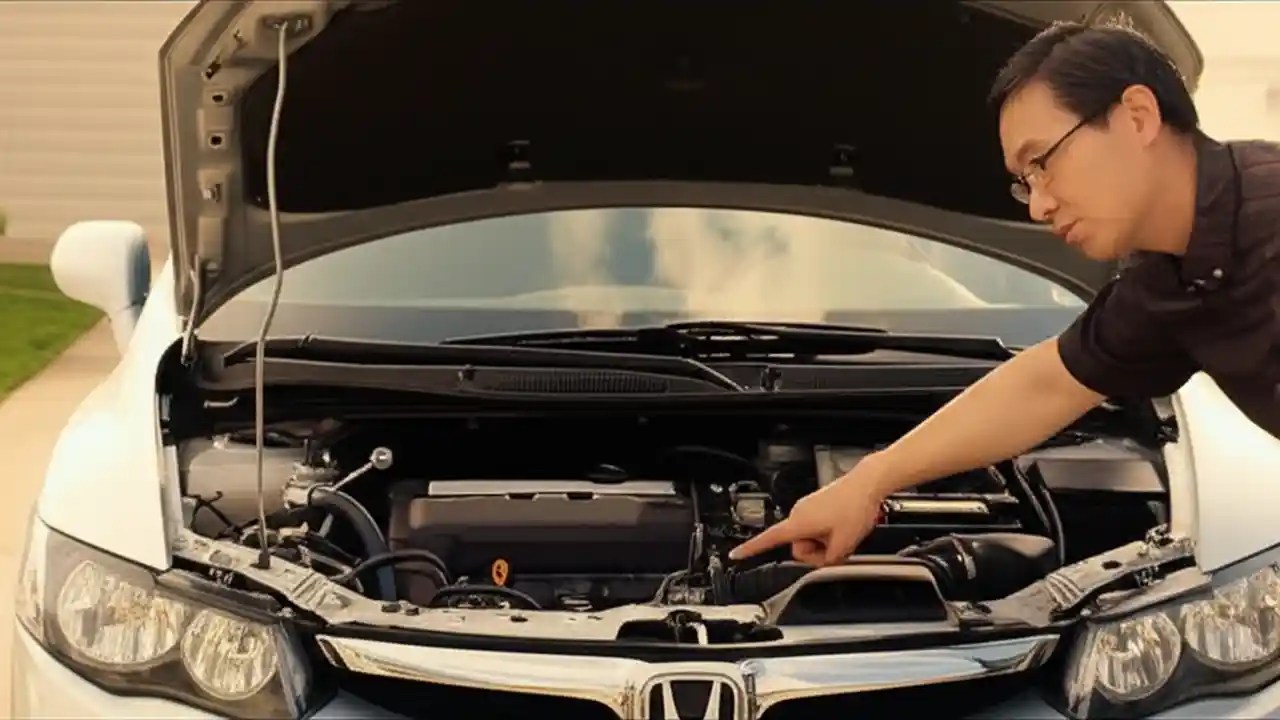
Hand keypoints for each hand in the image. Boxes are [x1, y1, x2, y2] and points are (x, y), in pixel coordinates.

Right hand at [728, 464, 888, 565]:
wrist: (867, 484)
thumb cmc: (854, 507)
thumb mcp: (844, 544)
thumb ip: (829, 560)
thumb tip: (825, 560)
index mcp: (798, 523)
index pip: (768, 539)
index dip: (750, 549)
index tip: (735, 554)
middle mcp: (798, 513)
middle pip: (798, 546)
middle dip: (816, 551)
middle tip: (836, 545)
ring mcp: (807, 508)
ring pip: (809, 537)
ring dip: (824, 541)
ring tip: (842, 532)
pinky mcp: (816, 505)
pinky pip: (815, 526)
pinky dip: (827, 531)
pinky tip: (843, 524)